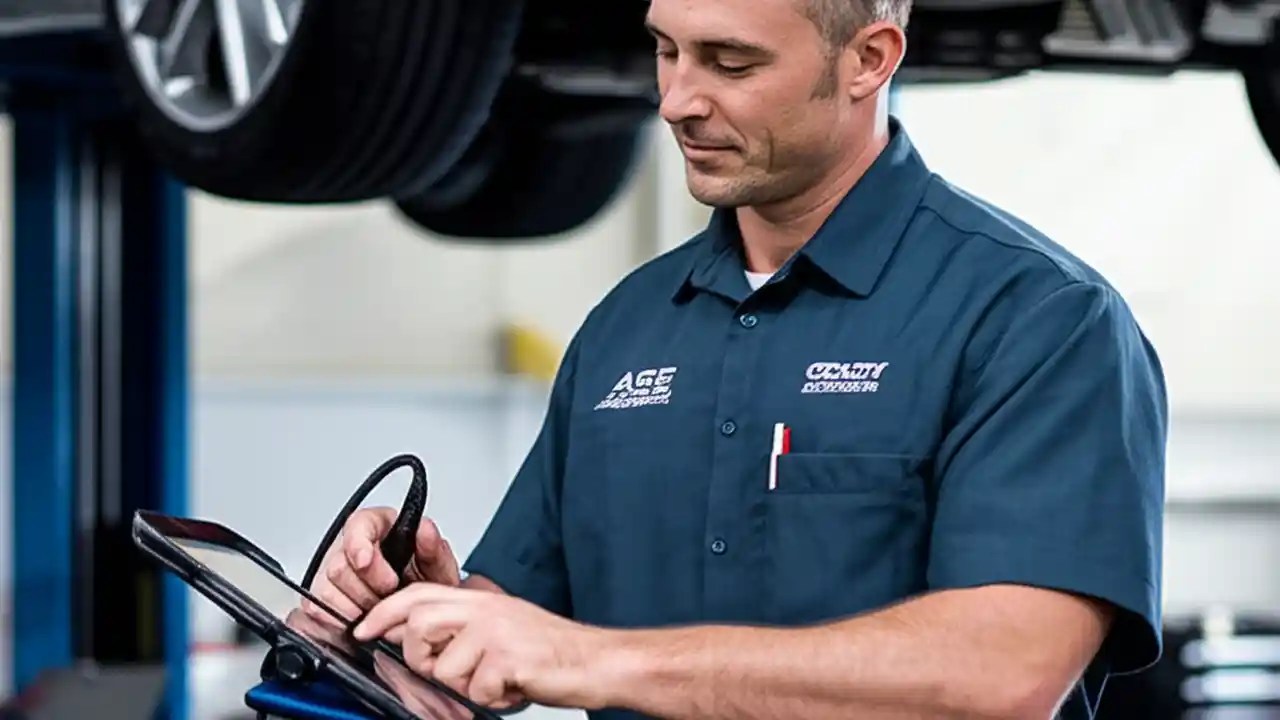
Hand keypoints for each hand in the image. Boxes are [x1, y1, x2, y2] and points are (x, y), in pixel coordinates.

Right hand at [302, 507, 460, 632]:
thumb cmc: (426, 582)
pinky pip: (317, 609)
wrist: (421, 611)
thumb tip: (424, 529)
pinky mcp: (324, 598)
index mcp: (380, 527)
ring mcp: (336, 573)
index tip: (365, 562)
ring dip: (355, 606)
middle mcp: (353, 547)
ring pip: (327, 589)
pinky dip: (338, 619)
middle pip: (339, 563)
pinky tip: (359, 620)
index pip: (357, 524)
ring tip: (378, 608)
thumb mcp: (439, 567)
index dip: (357, 543)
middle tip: (388, 594)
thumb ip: (433, 547)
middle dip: (366, 587)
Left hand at [353, 583, 607, 709]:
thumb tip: (418, 641)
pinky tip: (511, 688)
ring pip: (443, 668)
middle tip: (449, 671)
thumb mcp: (500, 628)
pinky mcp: (507, 657)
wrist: (595, 661)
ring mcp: (495, 631)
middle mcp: (485, 608)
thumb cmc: (550, 650)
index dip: (384, 612)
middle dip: (421, 658)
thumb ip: (461, 629)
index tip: (363, 629)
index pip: (418, 594)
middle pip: (419, 625)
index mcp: (480, 599)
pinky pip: (475, 690)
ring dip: (465, 687)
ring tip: (495, 681)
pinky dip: (492, 699)